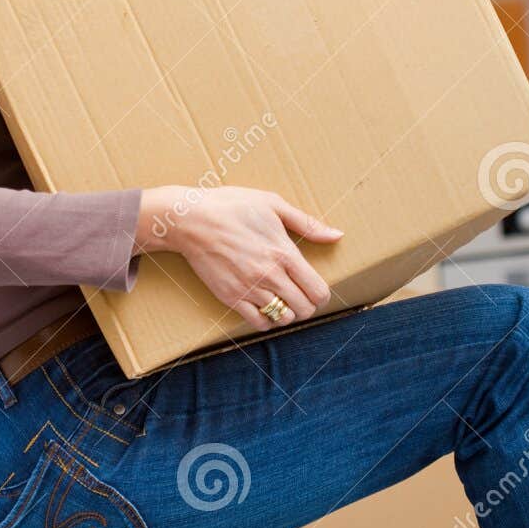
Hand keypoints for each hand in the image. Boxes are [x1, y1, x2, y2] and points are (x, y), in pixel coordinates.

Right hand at [137, 184, 341, 331]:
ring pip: (283, 318)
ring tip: (281, 299)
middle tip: (299, 295)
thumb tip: (338, 235)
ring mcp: (249, 289)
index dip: (321, 295)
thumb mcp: (273, 204)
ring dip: (287, 312)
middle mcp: (270, 275)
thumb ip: (307, 223)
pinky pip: (258, 323)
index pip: (318, 290)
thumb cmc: (232, 206)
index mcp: (284, 253)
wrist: (190, 219)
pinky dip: (266, 320)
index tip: (315, 289)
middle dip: (307, 305)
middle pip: (304, 309)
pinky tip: (263, 306)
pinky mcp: (230, 297)